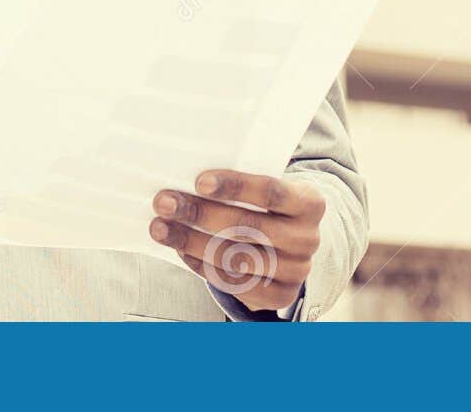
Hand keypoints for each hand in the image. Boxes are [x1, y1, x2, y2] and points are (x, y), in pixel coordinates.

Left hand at [149, 170, 322, 312]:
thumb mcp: (267, 188)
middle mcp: (306, 238)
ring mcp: (296, 271)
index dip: (235, 186)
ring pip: (236, 258)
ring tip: (160, 227)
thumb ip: (240, 184)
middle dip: (200, 213)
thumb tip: (185, 175)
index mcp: (309, 203)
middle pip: (248, 226)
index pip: (272, 191)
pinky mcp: (280, 295)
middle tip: (164, 202)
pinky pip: (234, 283)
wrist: (293, 245)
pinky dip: (202, 265)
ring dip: (191, 241)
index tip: (199, 181)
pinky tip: (181, 249)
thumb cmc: (269, 207)